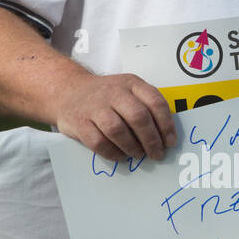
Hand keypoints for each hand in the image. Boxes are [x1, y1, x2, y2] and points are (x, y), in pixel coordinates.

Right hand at [54, 72, 176, 160]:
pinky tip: (121, 155)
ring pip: (118, 130)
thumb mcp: (128, 90)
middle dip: (151, 140)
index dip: (166, 124)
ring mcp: (95, 107)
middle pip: (138, 117)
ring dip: (132, 147)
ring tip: (138, 154)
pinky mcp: (80, 123)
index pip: (155, 102)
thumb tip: (166, 136)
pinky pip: (99, 142)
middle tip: (157, 154)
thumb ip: (146, 106)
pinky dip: (113, 153)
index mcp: (131, 83)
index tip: (170, 142)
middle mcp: (113, 92)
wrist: (68, 91)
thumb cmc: (106, 96)